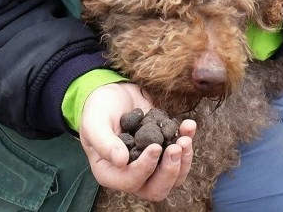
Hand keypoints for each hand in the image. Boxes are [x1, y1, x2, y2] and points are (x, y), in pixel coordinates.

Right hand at [79, 83, 196, 200]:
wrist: (113, 94)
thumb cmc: (98, 110)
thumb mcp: (94, 123)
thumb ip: (104, 142)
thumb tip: (121, 161)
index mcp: (111, 173)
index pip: (131, 182)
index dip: (145, 168)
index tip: (154, 147)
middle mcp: (132, 173)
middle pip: (156, 189)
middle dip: (170, 171)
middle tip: (175, 147)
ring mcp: (152, 163)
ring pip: (174, 177)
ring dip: (184, 160)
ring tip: (185, 138)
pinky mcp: (165, 148)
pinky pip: (182, 155)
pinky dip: (188, 141)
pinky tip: (188, 125)